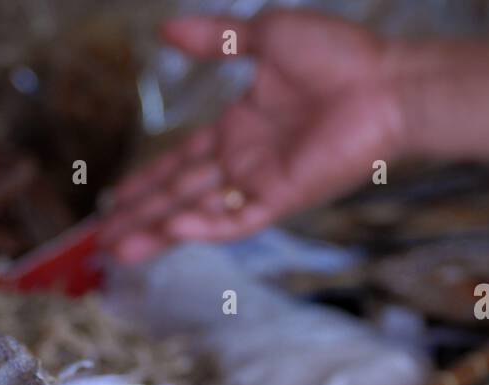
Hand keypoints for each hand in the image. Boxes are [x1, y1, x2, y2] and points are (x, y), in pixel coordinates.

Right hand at [98, 11, 406, 263]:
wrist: (389, 82)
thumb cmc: (342, 56)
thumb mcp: (267, 34)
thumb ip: (217, 37)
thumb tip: (166, 29)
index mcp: (238, 129)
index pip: (179, 162)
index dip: (146, 182)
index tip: (114, 200)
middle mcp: (244, 161)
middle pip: (178, 195)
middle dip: (138, 219)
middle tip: (100, 242)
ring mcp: (261, 183)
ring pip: (197, 214)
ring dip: (158, 232)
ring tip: (118, 251)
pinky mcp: (283, 196)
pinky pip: (237, 219)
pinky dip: (204, 226)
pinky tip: (173, 230)